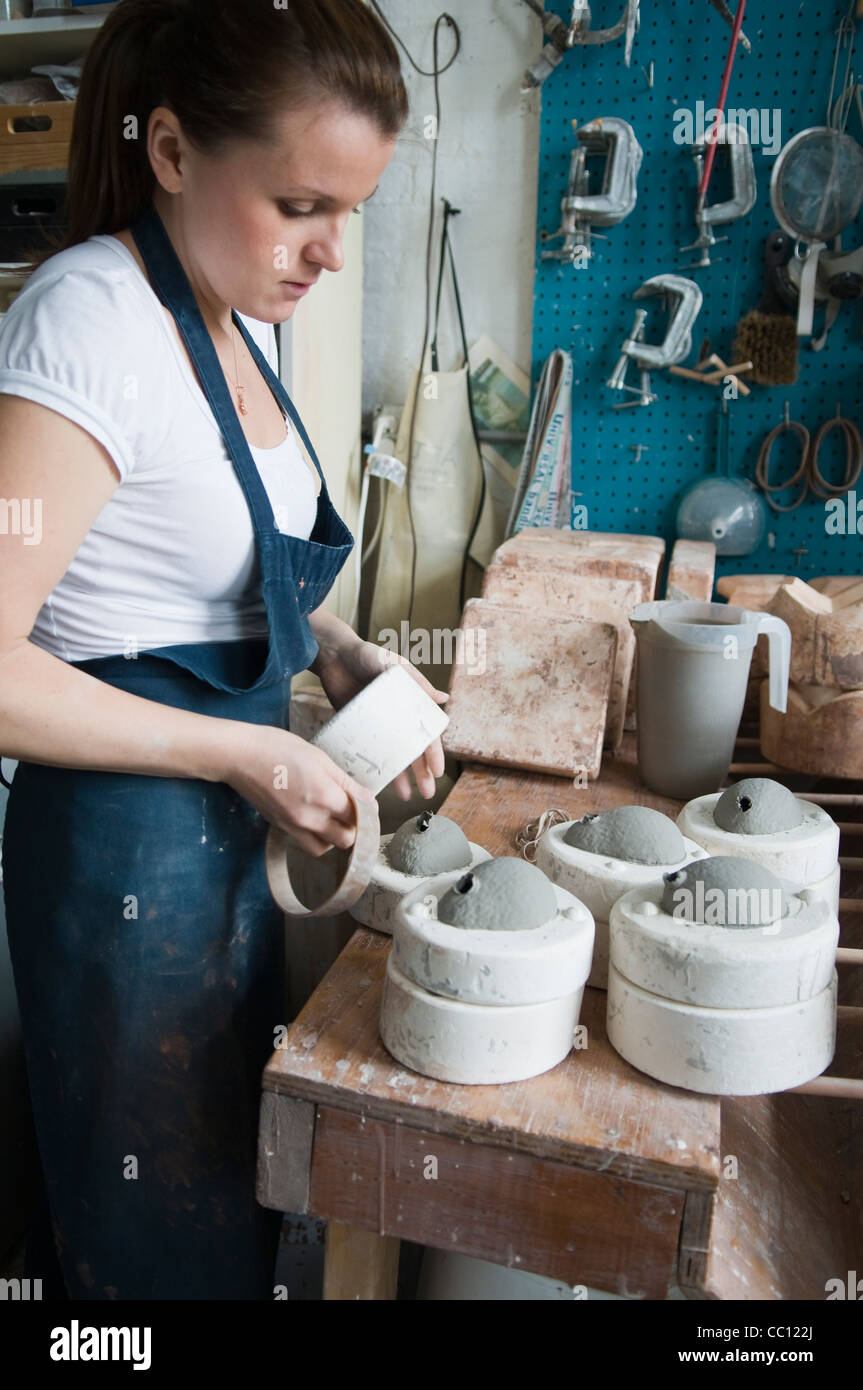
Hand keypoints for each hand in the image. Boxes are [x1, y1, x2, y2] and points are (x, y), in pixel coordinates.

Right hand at [223, 722, 375, 857]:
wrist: (239, 756)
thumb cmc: (277, 748)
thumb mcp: (319, 757)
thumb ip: (345, 781)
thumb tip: (367, 797)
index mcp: (323, 795)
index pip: (358, 817)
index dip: (367, 811)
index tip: (366, 802)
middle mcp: (308, 817)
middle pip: (345, 839)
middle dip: (354, 828)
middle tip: (352, 811)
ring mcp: (292, 825)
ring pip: (324, 848)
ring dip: (333, 837)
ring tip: (333, 817)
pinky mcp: (280, 828)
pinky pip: (305, 844)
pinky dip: (315, 838)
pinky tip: (314, 819)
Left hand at [313, 632, 447, 801]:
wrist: (333, 654)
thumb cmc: (367, 654)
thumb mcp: (393, 665)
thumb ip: (417, 682)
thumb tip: (443, 698)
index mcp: (409, 703)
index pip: (426, 733)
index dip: (433, 753)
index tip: (438, 772)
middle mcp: (396, 718)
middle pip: (412, 750)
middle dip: (421, 773)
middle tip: (427, 794)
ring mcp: (376, 725)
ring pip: (392, 756)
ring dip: (400, 776)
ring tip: (407, 797)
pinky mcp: (357, 728)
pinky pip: (367, 753)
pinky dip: (373, 768)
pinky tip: (376, 783)